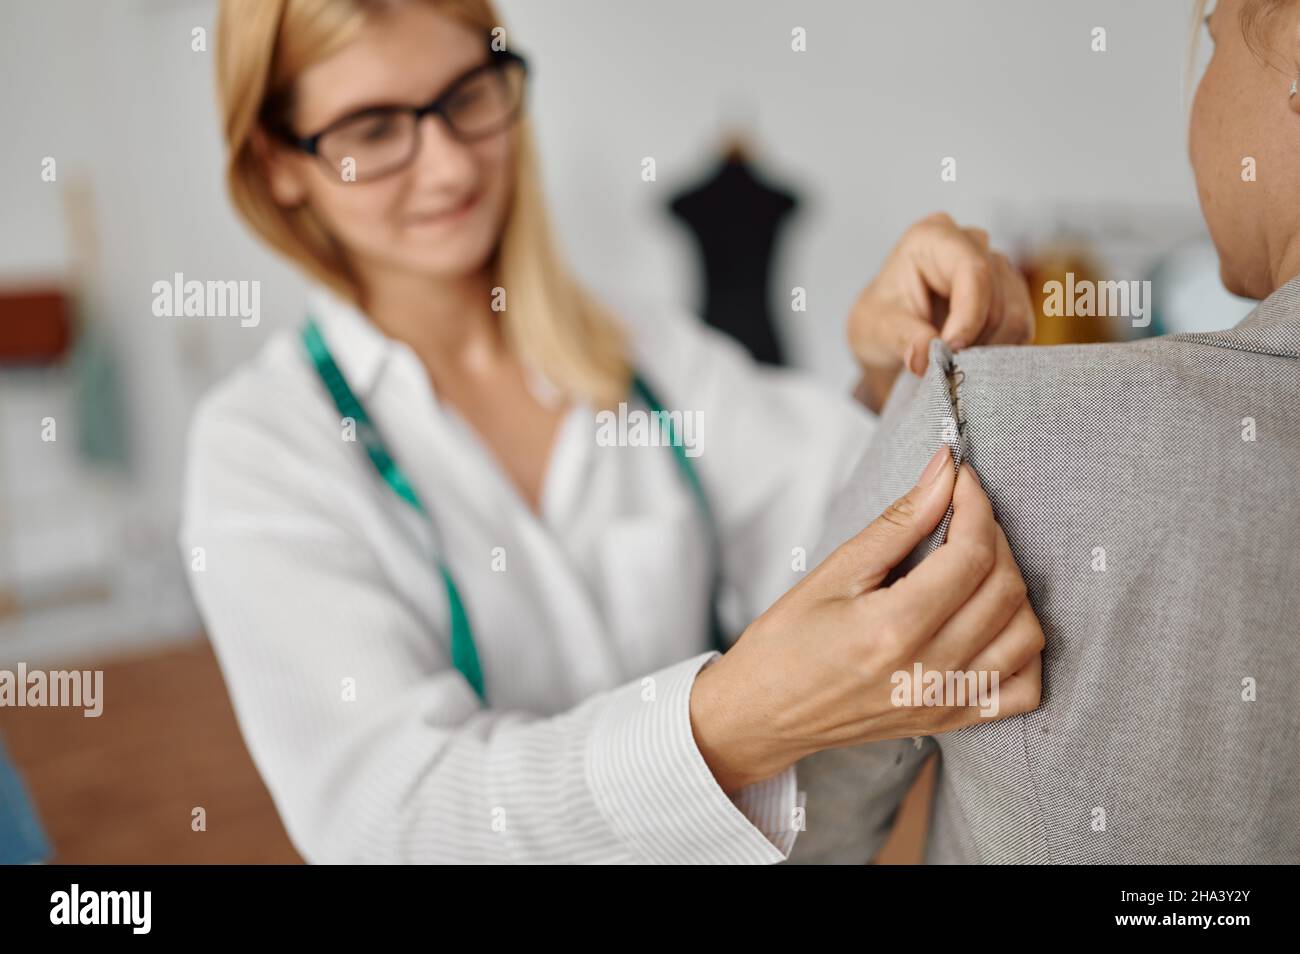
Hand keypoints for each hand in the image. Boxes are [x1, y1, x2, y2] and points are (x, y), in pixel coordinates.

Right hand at [690, 448, 1043, 792]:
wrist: (763, 712)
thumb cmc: (786, 641)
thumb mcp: (833, 572)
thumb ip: (898, 523)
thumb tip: (943, 474)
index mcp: (893, 628)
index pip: (971, 554)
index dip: (976, 505)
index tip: (961, 480)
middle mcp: (928, 670)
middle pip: (1005, 589)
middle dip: (994, 536)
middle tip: (962, 515)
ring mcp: (944, 701)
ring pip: (1025, 634)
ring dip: (1012, 587)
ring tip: (975, 565)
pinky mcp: (950, 720)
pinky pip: (1024, 689)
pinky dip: (1024, 649)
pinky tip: (992, 620)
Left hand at [847, 212, 1034, 412]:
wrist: (890, 332)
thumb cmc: (880, 320)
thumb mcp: (875, 329)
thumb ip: (901, 338)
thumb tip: (924, 358)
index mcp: (933, 236)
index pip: (972, 271)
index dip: (970, 315)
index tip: (952, 350)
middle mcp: (971, 243)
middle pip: (997, 298)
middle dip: (974, 340)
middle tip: (945, 366)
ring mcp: (995, 266)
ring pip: (1015, 316)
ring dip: (988, 350)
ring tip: (954, 363)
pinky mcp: (1010, 292)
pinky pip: (1022, 329)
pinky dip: (999, 352)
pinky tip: (970, 358)